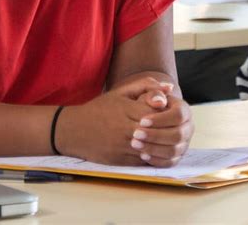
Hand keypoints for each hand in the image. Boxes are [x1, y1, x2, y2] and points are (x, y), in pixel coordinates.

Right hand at [55, 77, 175, 165]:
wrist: (74, 130)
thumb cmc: (100, 108)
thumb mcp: (120, 92)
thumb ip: (145, 86)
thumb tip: (168, 88)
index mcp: (126, 109)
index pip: (155, 112)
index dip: (164, 114)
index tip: (168, 112)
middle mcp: (125, 128)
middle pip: (155, 132)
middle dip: (165, 130)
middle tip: (172, 129)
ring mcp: (123, 145)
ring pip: (151, 148)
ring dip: (159, 145)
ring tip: (165, 140)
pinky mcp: (120, 160)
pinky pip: (142, 161)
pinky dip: (151, 156)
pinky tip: (154, 150)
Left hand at [129, 95, 193, 167]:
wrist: (147, 116)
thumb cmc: (147, 102)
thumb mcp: (147, 92)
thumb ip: (153, 91)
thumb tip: (160, 101)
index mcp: (184, 110)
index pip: (178, 115)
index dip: (161, 119)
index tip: (142, 121)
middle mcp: (188, 128)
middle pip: (177, 135)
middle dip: (155, 135)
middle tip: (135, 134)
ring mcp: (184, 144)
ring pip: (173, 150)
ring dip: (153, 148)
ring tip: (135, 144)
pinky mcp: (177, 157)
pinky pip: (170, 163)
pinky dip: (156, 160)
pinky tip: (142, 154)